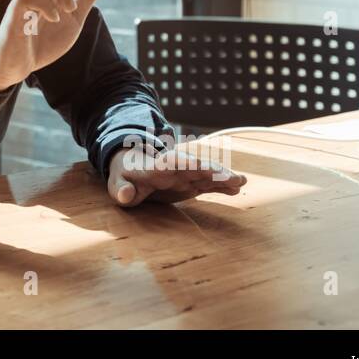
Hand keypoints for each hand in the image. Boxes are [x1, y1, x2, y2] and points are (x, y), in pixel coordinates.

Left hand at [107, 143, 246, 206]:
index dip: (183, 163)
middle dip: (211, 170)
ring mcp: (185, 174)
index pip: (169, 163)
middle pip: (194, 167)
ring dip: (222, 177)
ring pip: (206, 174)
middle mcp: (174, 167)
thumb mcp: (117, 184)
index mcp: (154, 167)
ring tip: (241, 181)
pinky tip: (238, 187)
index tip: (198, 164)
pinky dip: (222, 185)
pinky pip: (210, 183)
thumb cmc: (125, 177)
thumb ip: (120, 190)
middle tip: (230, 176)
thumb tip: (124, 196)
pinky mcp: (192, 182)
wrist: (134, 166)